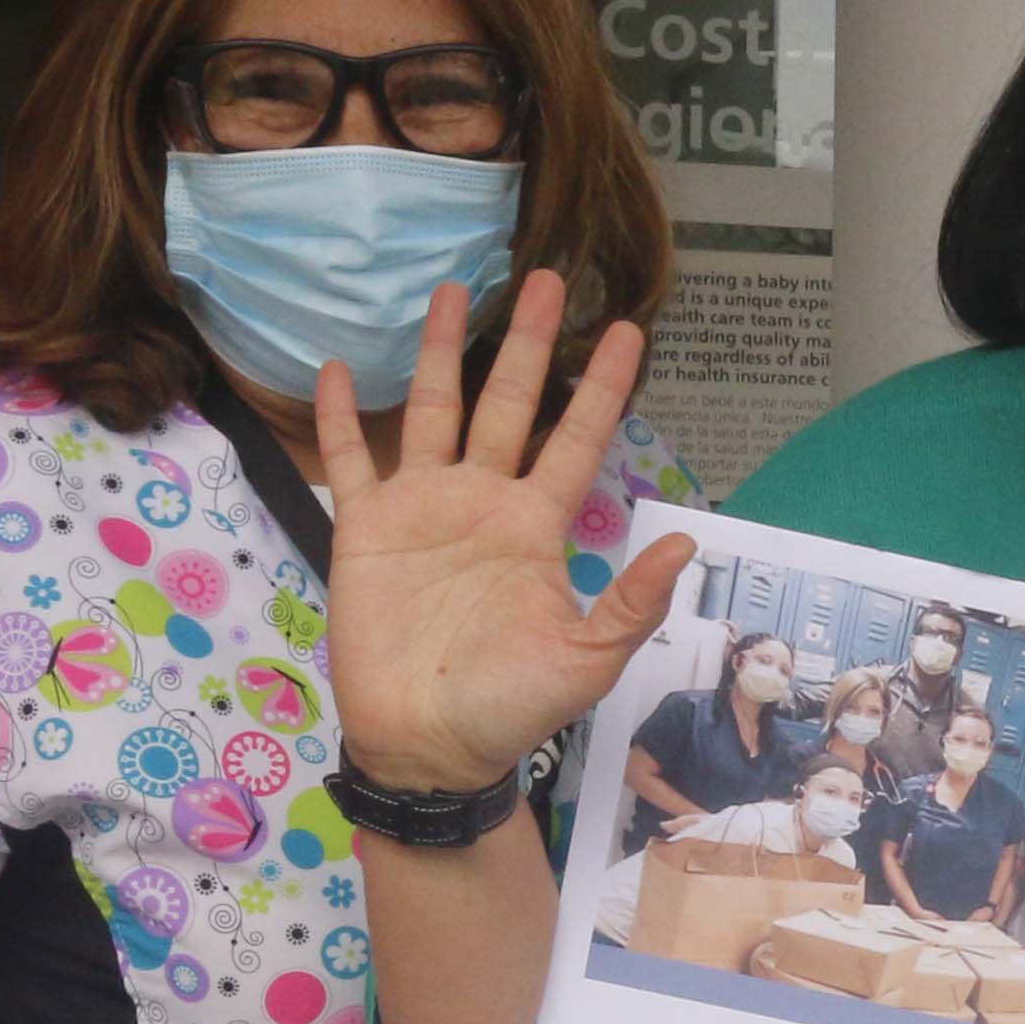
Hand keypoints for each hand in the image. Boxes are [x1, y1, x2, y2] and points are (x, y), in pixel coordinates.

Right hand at [317, 269, 692, 791]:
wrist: (428, 745)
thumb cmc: (510, 707)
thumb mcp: (586, 658)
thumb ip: (632, 600)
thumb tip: (687, 540)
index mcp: (537, 527)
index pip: (578, 440)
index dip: (601, 388)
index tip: (627, 330)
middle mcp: (483, 502)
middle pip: (507, 403)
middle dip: (525, 343)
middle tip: (544, 278)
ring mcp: (423, 508)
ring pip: (434, 410)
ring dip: (442, 352)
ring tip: (452, 290)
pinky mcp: (365, 527)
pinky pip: (352, 460)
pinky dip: (341, 416)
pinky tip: (336, 368)